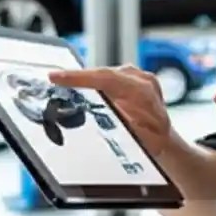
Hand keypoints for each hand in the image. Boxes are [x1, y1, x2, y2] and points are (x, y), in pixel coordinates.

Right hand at [48, 65, 172, 156]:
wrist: (163, 139)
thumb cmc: (152, 141)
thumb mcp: (139, 139)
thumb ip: (123, 125)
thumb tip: (106, 116)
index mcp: (144, 91)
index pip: (107, 78)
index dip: (80, 77)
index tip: (57, 77)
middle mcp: (140, 79)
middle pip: (102, 73)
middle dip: (76, 77)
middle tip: (52, 78)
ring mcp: (136, 76)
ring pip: (102, 74)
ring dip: (83, 80)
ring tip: (60, 82)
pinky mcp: (129, 78)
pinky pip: (105, 78)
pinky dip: (90, 83)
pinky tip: (75, 88)